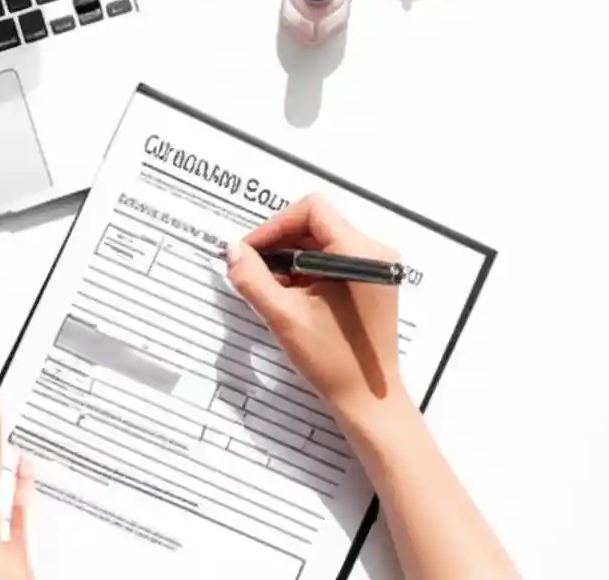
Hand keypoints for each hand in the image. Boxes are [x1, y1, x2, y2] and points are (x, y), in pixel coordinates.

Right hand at [227, 194, 402, 418]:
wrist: (367, 399)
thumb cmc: (336, 362)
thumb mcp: (284, 316)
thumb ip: (253, 278)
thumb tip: (233, 251)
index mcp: (359, 254)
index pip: (311, 210)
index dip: (275, 225)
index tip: (252, 251)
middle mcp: (373, 254)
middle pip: (316, 224)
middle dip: (279, 244)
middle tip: (252, 270)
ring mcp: (374, 269)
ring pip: (321, 243)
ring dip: (290, 260)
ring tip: (270, 289)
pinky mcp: (370, 283)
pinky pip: (331, 261)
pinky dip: (305, 272)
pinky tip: (289, 297)